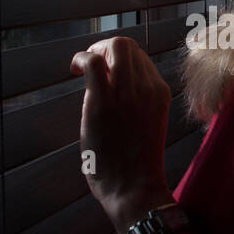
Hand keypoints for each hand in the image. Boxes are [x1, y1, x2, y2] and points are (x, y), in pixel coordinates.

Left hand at [70, 36, 175, 233]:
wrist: (134, 188)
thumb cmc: (136, 165)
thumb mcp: (148, 125)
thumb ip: (138, 103)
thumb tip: (112, 86)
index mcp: (160, 93)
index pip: (141, 58)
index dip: (120, 61)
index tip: (106, 73)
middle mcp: (147, 87)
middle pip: (129, 45)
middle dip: (106, 48)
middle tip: (93, 66)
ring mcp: (127, 93)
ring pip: (115, 46)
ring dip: (94, 50)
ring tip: (83, 68)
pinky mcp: (104, 102)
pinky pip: (92, 62)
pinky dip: (80, 58)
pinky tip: (74, 69)